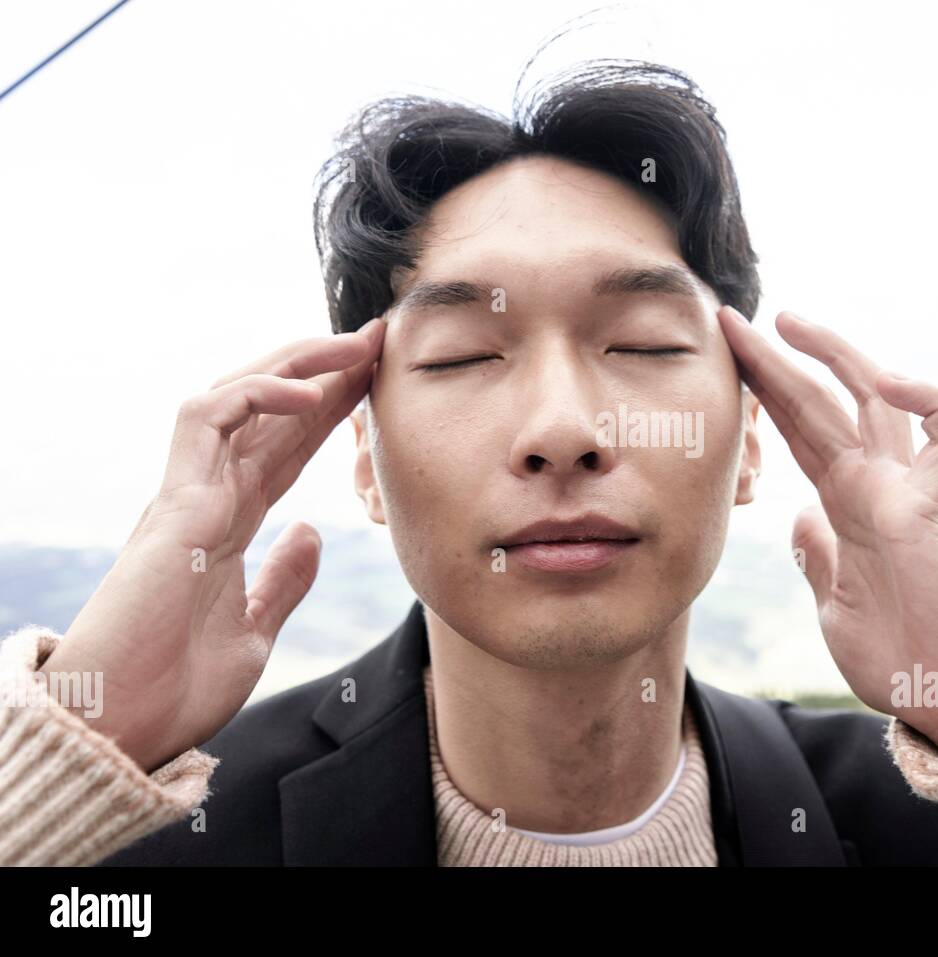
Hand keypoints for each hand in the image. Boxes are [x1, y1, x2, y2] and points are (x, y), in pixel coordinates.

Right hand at [37, 319, 386, 772]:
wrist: (127, 726)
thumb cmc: (177, 687)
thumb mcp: (255, 629)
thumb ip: (284, 578)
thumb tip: (313, 533)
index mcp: (228, 523)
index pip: (286, 447)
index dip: (330, 409)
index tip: (376, 380)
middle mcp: (207, 497)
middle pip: (269, 412)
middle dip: (323, 370)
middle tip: (378, 341)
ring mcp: (187, 493)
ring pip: (235, 395)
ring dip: (294, 363)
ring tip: (352, 346)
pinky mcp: (172, 500)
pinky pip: (207, 417)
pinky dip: (256, 394)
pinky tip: (307, 392)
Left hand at [717, 306, 937, 763]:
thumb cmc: (897, 658)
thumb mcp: (834, 602)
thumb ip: (819, 553)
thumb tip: (801, 516)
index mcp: (845, 505)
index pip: (799, 432)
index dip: (766, 392)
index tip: (728, 357)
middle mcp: (874, 488)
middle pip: (824, 405)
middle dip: (778, 361)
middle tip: (734, 319)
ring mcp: (904, 494)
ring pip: (877, 403)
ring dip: (838, 357)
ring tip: (791, 323)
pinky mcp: (933, 514)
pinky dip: (932, 404)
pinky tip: (892, 383)